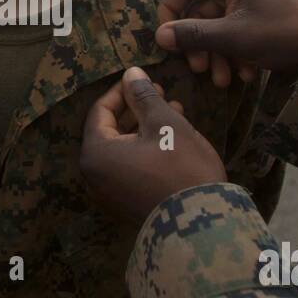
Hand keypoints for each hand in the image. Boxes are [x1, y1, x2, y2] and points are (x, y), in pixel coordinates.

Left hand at [80, 66, 226, 227]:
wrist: (202, 225)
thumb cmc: (181, 167)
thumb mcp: (165, 123)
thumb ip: (143, 96)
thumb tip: (130, 72)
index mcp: (96, 154)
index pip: (100, 111)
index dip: (121, 91)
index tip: (142, 79)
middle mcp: (95, 176)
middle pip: (110, 131)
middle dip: (135, 108)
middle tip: (160, 92)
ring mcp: (110, 193)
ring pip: (123, 149)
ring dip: (144, 127)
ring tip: (173, 110)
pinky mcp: (128, 203)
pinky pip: (130, 167)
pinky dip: (146, 149)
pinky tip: (173, 137)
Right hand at [154, 0, 297, 87]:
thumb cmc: (282, 32)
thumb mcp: (234, 36)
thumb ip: (194, 35)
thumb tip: (159, 36)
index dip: (170, 14)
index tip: (166, 41)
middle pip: (201, 11)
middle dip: (200, 45)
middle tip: (199, 70)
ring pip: (218, 25)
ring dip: (217, 54)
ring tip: (224, 81)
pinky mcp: (260, 13)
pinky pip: (235, 30)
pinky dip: (235, 52)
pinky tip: (244, 74)